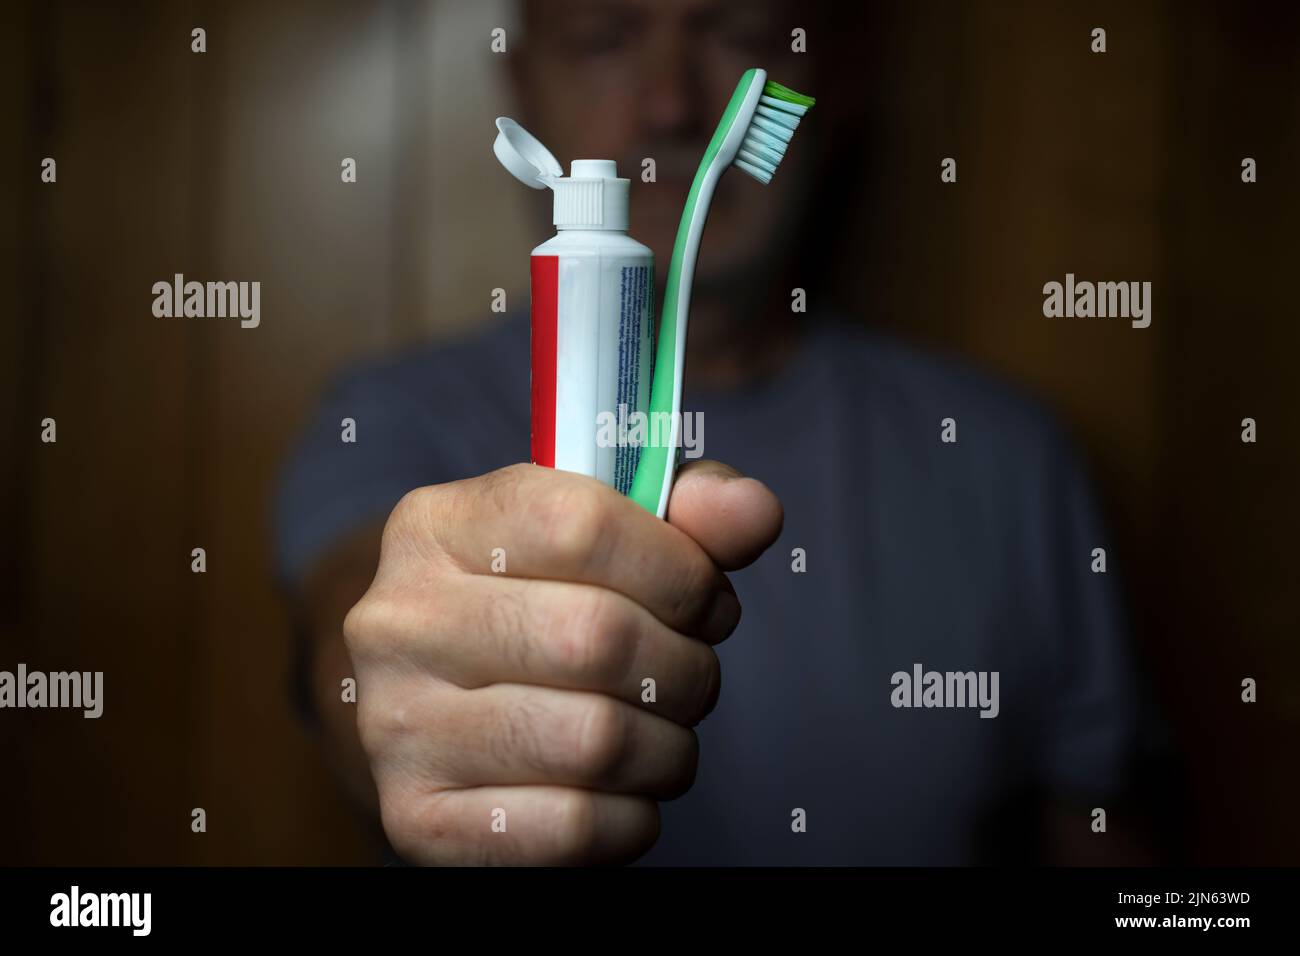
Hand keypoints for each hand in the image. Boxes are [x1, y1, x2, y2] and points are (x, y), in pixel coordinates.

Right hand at [343, 460, 782, 863]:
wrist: (432, 708)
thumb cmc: (537, 606)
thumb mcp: (597, 534)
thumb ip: (683, 512)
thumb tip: (754, 513)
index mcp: (437, 527)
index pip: (581, 525)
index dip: (679, 569)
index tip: (707, 601)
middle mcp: (398, 622)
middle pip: (597, 637)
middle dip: (685, 664)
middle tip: (691, 672)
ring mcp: (397, 726)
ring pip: (596, 739)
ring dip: (668, 745)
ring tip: (663, 730)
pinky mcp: (419, 819)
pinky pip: (573, 829)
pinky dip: (631, 816)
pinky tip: (622, 788)